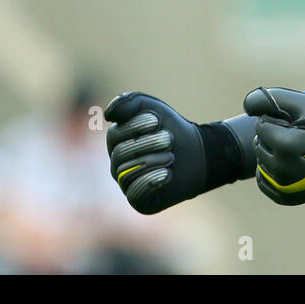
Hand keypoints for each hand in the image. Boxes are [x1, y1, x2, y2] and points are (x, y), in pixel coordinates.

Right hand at [105, 92, 213, 214]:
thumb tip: (107, 114)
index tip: (158, 121)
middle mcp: (117, 164)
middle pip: (121, 154)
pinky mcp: (139, 201)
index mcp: (116, 142)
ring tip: (172, 156)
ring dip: (155, 160)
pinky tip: (168, 173)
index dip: (137, 126)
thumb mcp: (151, 107)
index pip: (115, 134)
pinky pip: (136, 194)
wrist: (198, 153)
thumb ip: (128, 102)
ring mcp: (126, 183)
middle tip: (170, 139)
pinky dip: (152, 181)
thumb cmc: (172, 129)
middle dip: (150, 143)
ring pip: (128, 173)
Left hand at [243, 87, 304, 205]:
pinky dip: (270, 170)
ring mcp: (283, 187)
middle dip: (273, 136)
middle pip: (259, 144)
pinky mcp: (284, 197)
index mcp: (286, 146)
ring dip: (273, 152)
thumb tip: (246, 106)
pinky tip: (288, 163)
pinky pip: (263, 180)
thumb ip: (272, 98)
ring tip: (298, 151)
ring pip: (261, 160)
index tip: (297, 124)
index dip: (278, 120)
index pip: (262, 126)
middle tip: (298, 137)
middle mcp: (282, 170)